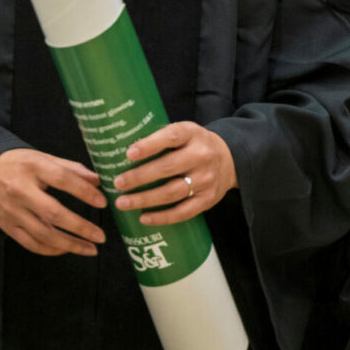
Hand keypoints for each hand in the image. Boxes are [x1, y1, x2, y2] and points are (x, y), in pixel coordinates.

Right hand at [0, 148, 106, 256]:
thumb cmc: (16, 163)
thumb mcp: (42, 157)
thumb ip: (71, 168)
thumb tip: (98, 181)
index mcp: (33, 168)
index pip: (63, 180)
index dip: (85, 192)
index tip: (103, 203)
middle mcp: (21, 191)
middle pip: (54, 213)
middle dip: (80, 227)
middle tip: (100, 236)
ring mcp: (12, 212)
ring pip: (43, 234)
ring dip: (69, 245)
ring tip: (90, 249)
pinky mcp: (6, 226)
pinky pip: (30, 243)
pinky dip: (50, 250)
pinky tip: (66, 249)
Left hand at [112, 121, 236, 225]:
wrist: (230, 159)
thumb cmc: (195, 145)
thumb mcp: (185, 132)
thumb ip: (161, 138)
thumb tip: (121, 151)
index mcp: (193, 134)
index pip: (171, 136)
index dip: (150, 145)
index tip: (129, 153)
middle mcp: (202, 156)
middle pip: (168, 168)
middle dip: (140, 177)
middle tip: (118, 183)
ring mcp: (206, 179)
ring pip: (172, 192)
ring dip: (145, 199)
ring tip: (122, 202)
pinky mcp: (208, 199)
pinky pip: (183, 212)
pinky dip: (162, 217)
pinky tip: (144, 218)